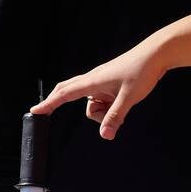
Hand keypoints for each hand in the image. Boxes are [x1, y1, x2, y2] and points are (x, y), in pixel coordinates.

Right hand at [29, 36, 169, 138]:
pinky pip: (102, 103)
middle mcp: (93, 81)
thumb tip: (105, 135)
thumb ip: (115, 117)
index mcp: (93, 81)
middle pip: (70, 95)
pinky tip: (123, 102)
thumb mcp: (129, 98)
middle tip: (47, 113)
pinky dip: (109, 108)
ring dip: (103, 113)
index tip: (35, 110)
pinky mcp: (109, 85)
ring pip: (93, 106)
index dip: (49, 103)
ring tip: (122, 107)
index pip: (65, 94)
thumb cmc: (141, 71)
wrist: (155, 56)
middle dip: (65, 105)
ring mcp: (101, 83)